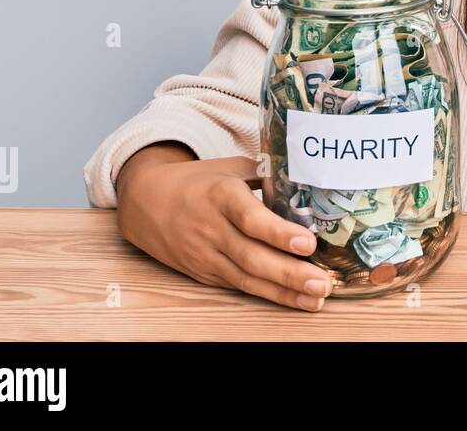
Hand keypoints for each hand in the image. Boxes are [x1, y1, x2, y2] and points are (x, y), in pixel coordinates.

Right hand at [115, 145, 334, 310]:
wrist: (144, 202)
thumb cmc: (196, 181)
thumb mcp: (228, 167)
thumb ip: (266, 172)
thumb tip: (308, 175)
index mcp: (221, 195)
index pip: (250, 218)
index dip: (278, 233)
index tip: (308, 243)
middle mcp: (212, 229)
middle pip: (251, 256)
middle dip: (289, 274)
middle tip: (322, 283)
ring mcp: (206, 255)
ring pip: (247, 278)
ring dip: (284, 292)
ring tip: (316, 298)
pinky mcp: (204, 273)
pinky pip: (239, 286)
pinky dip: (268, 295)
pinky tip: (296, 300)